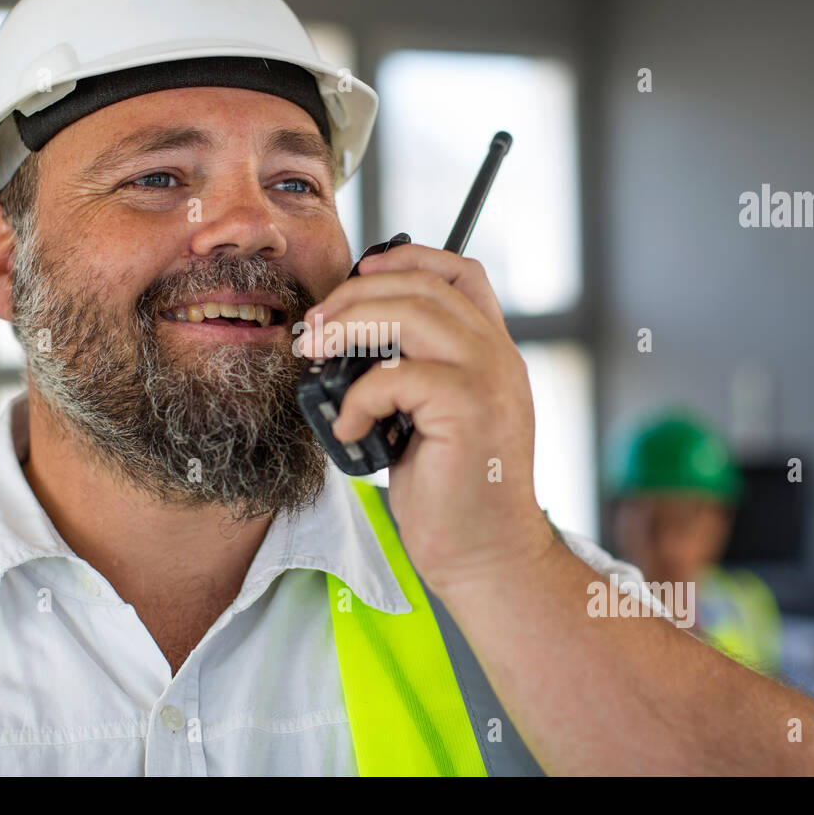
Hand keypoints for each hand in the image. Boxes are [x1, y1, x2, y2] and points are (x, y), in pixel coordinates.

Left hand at [296, 243, 555, 593]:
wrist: (485, 555)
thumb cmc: (451, 493)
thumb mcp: (432, 418)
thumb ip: (412, 372)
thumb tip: (347, 340)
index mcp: (492, 352)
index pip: (460, 272)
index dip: (407, 259)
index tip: (360, 273)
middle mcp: (499, 356)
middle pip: (423, 285)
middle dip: (355, 296)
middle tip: (314, 329)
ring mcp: (489, 379)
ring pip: (411, 313)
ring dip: (350, 327)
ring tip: (317, 356)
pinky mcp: (470, 410)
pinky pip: (396, 377)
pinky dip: (357, 398)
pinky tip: (347, 427)